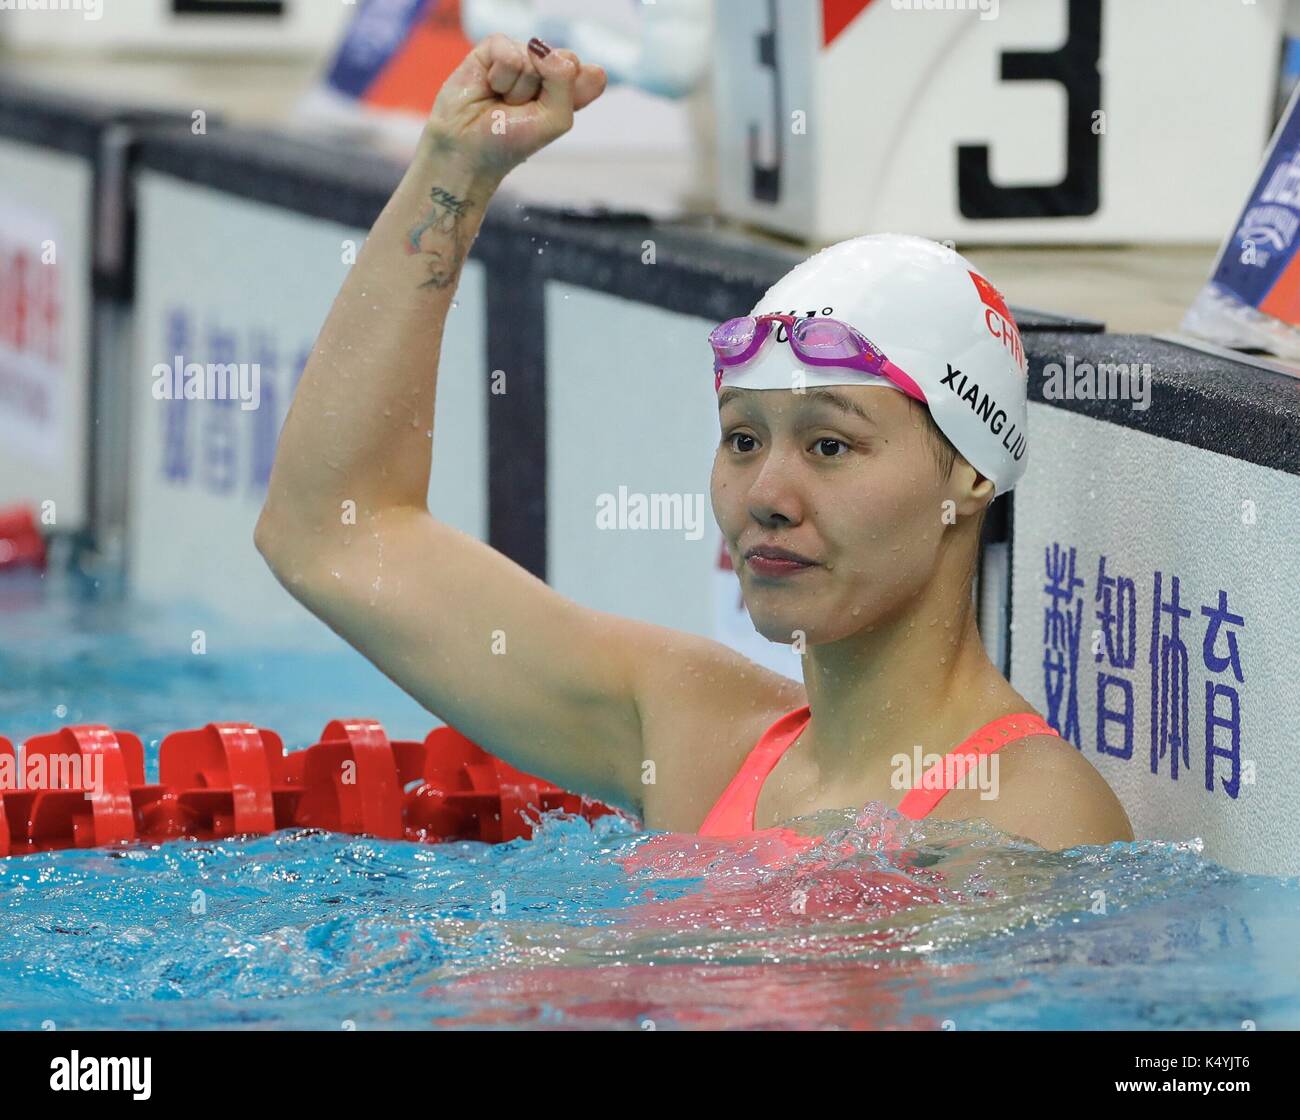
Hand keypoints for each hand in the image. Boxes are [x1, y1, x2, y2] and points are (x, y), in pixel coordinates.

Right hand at [426, 33, 607, 181]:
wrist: (468, 148)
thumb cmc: (512, 141)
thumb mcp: (556, 119)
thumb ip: (565, 79)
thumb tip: (539, 44)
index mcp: (569, 89)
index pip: (591, 75)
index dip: (573, 95)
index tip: (550, 117)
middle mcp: (547, 70)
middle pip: (565, 60)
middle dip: (545, 91)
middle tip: (523, 110)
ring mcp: (521, 57)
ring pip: (534, 57)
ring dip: (518, 89)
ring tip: (502, 102)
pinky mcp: (493, 49)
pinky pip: (508, 50)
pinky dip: (500, 75)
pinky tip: (489, 87)